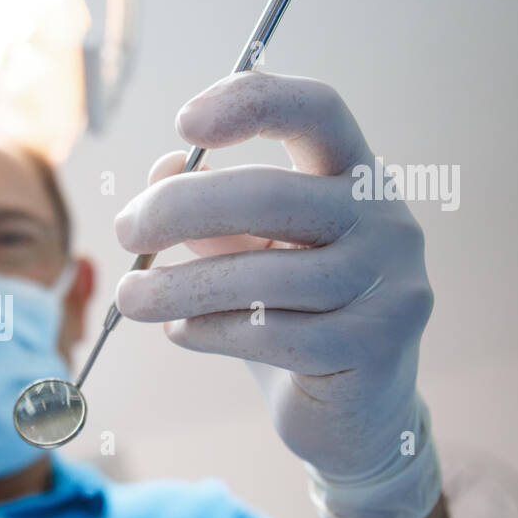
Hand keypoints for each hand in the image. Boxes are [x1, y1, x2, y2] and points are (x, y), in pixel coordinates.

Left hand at [113, 71, 437, 517]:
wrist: (354, 414)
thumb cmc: (295, 316)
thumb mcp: (252, 253)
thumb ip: (213, 214)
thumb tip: (161, 168)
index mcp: (357, 178)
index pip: (318, 110)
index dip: (252, 102)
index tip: (183, 123)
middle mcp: (386, 221)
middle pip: (272, 194)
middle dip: (181, 209)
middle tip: (126, 232)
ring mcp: (391, 284)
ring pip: (262, 275)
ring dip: (179, 288)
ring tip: (130, 300)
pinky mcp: (375, 346)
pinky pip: (271, 333)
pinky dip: (210, 331)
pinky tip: (180, 333)